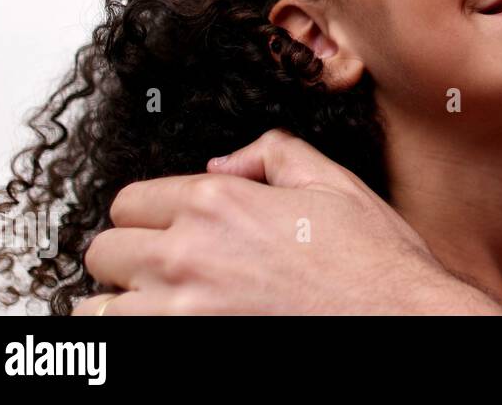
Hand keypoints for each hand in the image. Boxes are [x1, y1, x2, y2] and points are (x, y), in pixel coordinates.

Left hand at [73, 129, 501, 314]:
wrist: (400, 321)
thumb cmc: (375, 264)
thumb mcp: (335, 184)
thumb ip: (274, 152)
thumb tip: (229, 159)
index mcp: (219, 203)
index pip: (130, 202)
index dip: (151, 214)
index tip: (167, 229)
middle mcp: (189, 254)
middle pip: (105, 251)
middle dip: (131, 256)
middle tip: (165, 267)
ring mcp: (183, 311)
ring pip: (101, 307)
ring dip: (127, 303)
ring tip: (162, 305)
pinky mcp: (187, 348)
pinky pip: (119, 343)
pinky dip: (134, 334)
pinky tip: (169, 325)